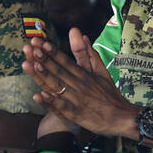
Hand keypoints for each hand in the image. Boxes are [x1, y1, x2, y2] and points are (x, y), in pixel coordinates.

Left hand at [21, 35, 135, 136]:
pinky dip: (51, 102)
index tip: (40, 43)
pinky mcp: (76, 115)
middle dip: (43, 59)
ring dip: (43, 75)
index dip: (52, 52)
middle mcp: (79, 85)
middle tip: (30, 49)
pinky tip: (39, 96)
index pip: (66, 61)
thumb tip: (80, 34)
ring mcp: (76, 100)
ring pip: (57, 86)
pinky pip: (61, 108)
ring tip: (30, 65)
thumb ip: (88, 54)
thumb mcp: (101, 71)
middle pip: (58, 71)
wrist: (122, 117)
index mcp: (84, 75)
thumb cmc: (110, 94)